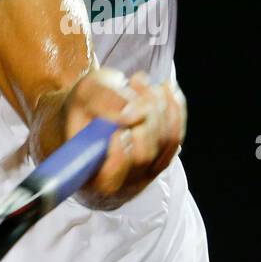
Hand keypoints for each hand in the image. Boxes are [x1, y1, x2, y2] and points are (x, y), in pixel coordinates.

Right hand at [62, 67, 186, 205]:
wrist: (97, 107)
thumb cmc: (85, 105)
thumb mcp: (85, 94)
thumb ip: (103, 102)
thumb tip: (130, 115)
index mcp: (91, 174)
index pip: (110, 178)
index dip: (118, 156)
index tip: (118, 129)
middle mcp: (120, 180)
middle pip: (143, 156)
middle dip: (143, 116)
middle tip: (132, 84)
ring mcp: (145, 171)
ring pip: (164, 142)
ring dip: (158, 105)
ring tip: (139, 81)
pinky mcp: (163, 157)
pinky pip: (176, 135)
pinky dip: (174, 108)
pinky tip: (164, 88)